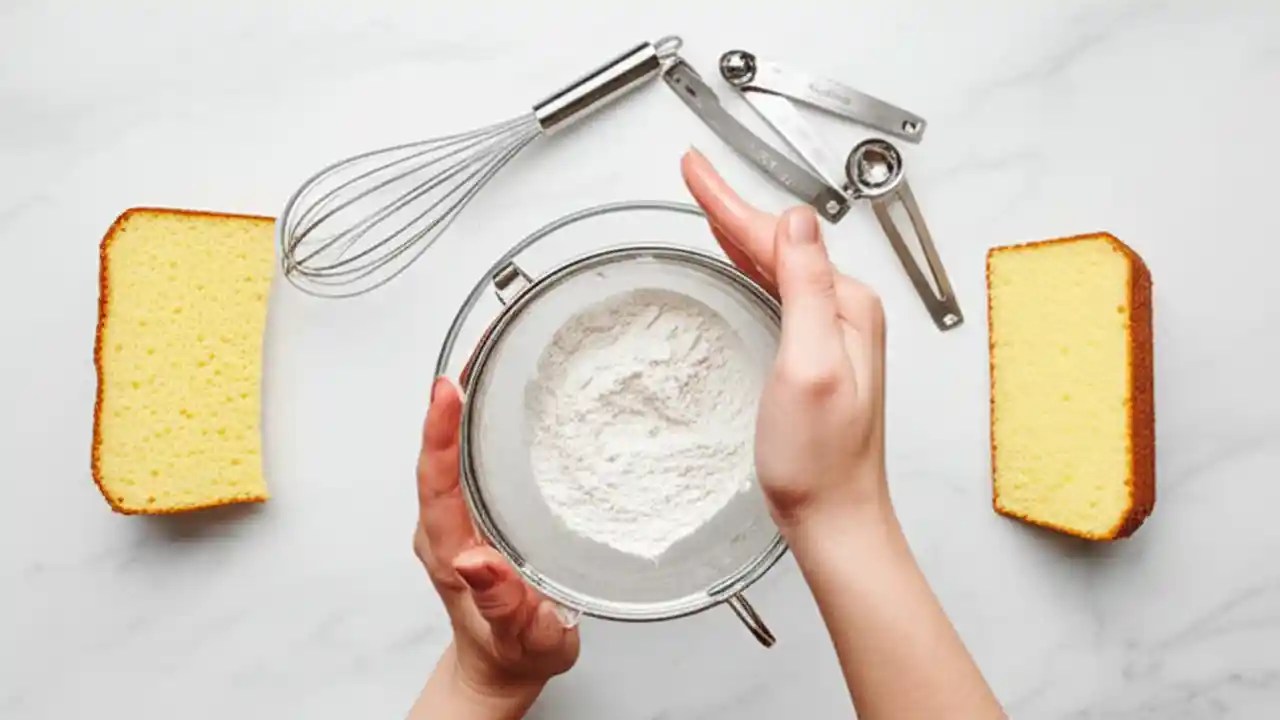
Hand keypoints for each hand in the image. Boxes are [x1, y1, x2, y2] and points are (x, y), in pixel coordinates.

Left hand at [411, 377, 578, 717]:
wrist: (502, 669)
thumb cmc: (515, 654)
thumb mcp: (524, 640)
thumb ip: (503, 606)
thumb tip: (475, 564)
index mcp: (449, 552)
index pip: (435, 484)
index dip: (438, 435)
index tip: (447, 391)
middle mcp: (445, 530)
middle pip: (437, 456)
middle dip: (451, 402)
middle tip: (478, 351)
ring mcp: (455, 522)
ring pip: (451, 456)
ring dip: (464, 409)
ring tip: (488, 361)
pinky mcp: (470, 518)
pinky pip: (466, 464)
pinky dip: (477, 428)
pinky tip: (500, 404)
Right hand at [681, 150, 888, 531]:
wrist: (835, 518)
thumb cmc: (820, 460)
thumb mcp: (809, 365)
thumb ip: (807, 289)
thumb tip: (798, 221)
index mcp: (846, 307)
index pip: (780, 237)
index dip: (729, 201)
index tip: (695, 170)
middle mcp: (845, 313)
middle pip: (778, 242)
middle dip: (731, 204)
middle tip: (693, 174)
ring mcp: (832, 333)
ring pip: (777, 263)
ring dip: (739, 229)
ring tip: (707, 202)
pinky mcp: (816, 354)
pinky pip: (779, 290)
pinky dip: (751, 265)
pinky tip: (738, 259)